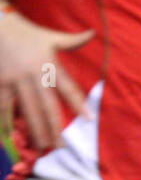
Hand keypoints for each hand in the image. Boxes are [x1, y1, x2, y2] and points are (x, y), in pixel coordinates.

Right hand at [0, 10, 93, 149]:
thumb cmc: (26, 31)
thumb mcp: (50, 36)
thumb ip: (73, 40)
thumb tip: (93, 33)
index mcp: (48, 64)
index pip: (68, 87)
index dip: (78, 103)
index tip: (88, 118)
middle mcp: (32, 74)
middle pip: (46, 106)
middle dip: (54, 128)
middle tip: (60, 147)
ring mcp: (14, 80)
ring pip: (25, 110)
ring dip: (33, 130)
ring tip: (41, 147)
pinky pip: (2, 105)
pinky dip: (5, 121)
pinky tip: (9, 137)